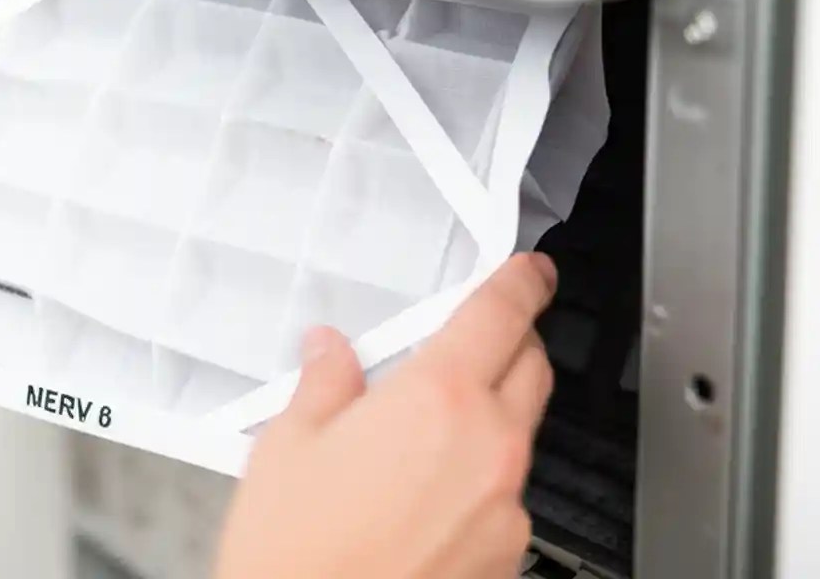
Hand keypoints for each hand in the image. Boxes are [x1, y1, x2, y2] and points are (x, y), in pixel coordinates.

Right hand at [215, 253, 555, 578]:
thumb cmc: (295, 557)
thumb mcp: (288, 448)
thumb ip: (324, 385)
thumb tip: (330, 355)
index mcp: (436, 400)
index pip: (501, 314)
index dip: (521, 281)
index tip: (530, 271)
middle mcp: (487, 449)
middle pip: (531, 368)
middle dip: (512, 343)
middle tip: (473, 341)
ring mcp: (505, 508)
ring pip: (520, 434)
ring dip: (492, 416)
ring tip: (426, 434)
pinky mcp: (506, 556)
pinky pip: (508, 495)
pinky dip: (482, 479)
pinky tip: (427, 494)